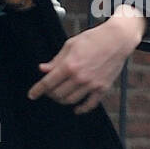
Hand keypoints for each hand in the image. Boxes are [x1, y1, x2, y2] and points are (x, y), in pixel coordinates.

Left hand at [28, 8, 145, 113]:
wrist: (117, 39)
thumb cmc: (93, 39)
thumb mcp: (70, 45)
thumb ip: (56, 60)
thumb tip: (43, 69)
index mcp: (69, 65)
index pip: (48, 83)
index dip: (37, 90)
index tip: (32, 95)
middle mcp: (79, 77)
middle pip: (58, 94)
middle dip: (50, 93)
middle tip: (49, 90)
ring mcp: (92, 84)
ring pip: (70, 101)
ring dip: (62, 100)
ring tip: (60, 95)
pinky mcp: (103, 88)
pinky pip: (90, 104)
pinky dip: (81, 109)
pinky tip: (76, 108)